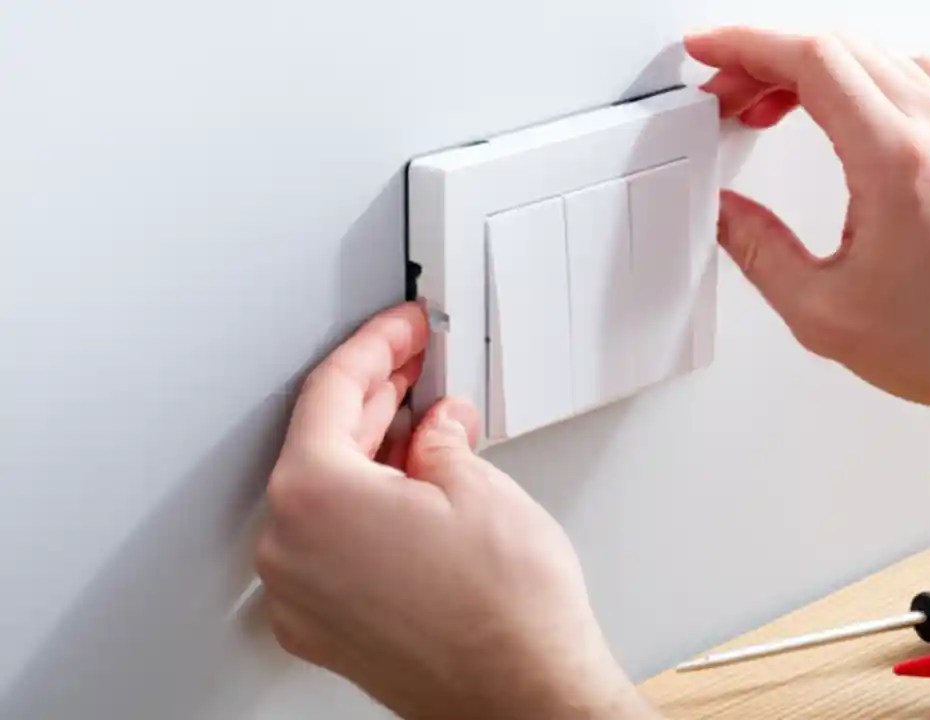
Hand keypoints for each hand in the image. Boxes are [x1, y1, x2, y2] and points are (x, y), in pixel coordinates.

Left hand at [255, 303, 649, 719]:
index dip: (376, 347)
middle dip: (377, 399)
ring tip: (430, 430)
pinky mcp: (327, 629)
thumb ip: (439, 438)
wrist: (526, 696)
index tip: (402, 331)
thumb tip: (435, 427)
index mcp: (313, 498)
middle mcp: (289, 551)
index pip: (331, 391)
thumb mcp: (478, 486)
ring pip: (327, 498)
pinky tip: (415, 492)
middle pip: (323, 444)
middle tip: (419, 369)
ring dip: (375, 455)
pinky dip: (368, 510)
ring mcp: (302, 597)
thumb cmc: (507, 614)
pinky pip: (333, 547)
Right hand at [687, 28, 929, 412]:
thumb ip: (760, 252)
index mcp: (896, 161)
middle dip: (765, 59)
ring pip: (873, 55)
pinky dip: (859, 77)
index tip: (710, 50)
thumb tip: (725, 213)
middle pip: (838, 48)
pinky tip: (839, 110)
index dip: (748, 45)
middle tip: (726, 93)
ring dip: (811, 67)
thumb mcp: (824, 311)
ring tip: (770, 105)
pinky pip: (910, 75)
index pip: (813, 60)